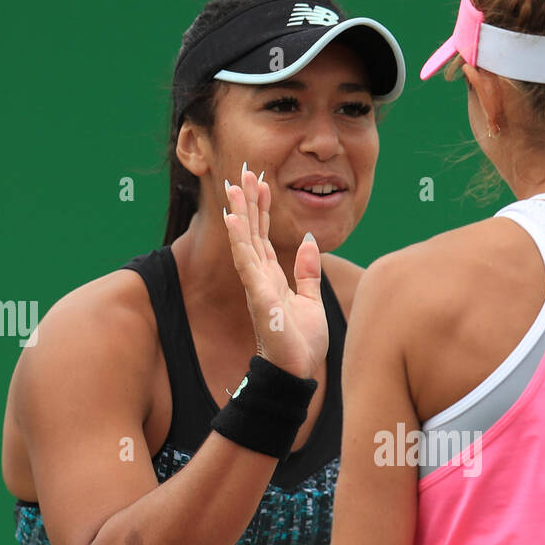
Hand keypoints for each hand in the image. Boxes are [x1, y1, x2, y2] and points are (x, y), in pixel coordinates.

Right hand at [223, 167, 328, 381]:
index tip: (262, 182)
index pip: (263, 236)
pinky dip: (240, 239)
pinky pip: (247, 263)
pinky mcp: (259, 297)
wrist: (298, 373)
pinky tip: (233, 219)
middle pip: (252, 232)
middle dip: (249, 201)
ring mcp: (257, 287)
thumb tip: (307, 241)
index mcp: (271, 278)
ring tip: (236, 185)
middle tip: (246, 170)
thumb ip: (307, 272)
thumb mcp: (311, 301)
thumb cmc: (301, 344)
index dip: (262, 209)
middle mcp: (260, 279)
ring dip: (240, 213)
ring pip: (245, 241)